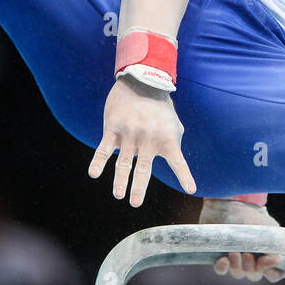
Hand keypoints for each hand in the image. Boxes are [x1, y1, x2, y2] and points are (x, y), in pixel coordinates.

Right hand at [88, 75, 195, 206]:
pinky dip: (99, 161)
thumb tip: (175, 163)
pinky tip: (94, 173)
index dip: (184, 175)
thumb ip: (174, 144)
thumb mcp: (174, 124)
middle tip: (135, 203)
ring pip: (123, 162)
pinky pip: (104, 148)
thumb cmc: (160, 107)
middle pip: (143, 168)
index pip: (178, 161)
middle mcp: (149, 138)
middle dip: (138, 187)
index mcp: (167, 139)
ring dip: (120, 180)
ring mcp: (130, 134)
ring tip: (118, 194)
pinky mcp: (113, 128)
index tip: (191, 188)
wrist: (142, 81)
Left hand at [199, 197, 284, 281]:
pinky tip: (223, 260)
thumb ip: (272, 245)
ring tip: (233, 253)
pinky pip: (221, 270)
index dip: (272, 273)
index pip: (276, 273)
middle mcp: (253, 258)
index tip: (266, 265)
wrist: (227, 202)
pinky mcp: (219, 255)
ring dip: (237, 267)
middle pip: (255, 275)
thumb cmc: (250, 214)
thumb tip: (276, 260)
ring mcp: (236, 257)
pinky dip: (222, 268)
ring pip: (239, 274)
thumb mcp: (265, 228)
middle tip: (247, 255)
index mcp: (268, 252)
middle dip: (252, 269)